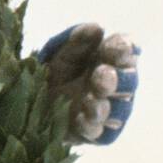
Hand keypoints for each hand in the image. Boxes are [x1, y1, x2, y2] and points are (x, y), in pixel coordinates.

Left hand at [37, 23, 138, 144]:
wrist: (34, 98)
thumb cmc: (58, 69)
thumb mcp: (62, 50)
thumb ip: (78, 39)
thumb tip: (96, 28)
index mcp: (112, 60)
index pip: (127, 52)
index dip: (121, 49)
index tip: (110, 47)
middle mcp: (117, 85)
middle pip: (128, 82)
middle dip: (117, 78)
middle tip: (101, 75)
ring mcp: (109, 110)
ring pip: (117, 111)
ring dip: (104, 105)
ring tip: (90, 100)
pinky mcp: (96, 133)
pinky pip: (101, 134)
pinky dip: (92, 126)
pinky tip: (81, 119)